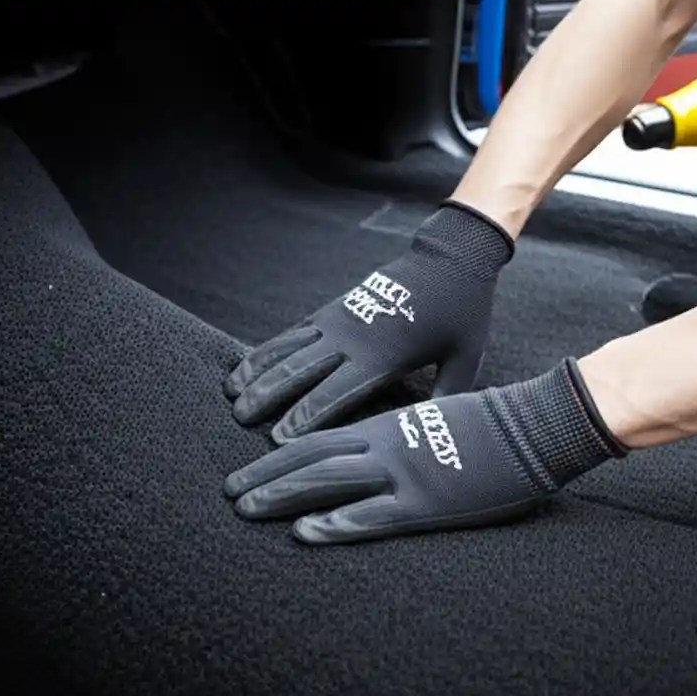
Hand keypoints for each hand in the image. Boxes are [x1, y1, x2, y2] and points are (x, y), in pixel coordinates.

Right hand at [224, 202, 512, 442]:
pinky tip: (245, 367)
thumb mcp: (464, 360)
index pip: (337, 393)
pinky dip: (267, 350)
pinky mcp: (333, 308)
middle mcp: (353, 337)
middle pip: (301, 371)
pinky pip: (292, 333)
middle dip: (269, 397)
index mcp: (384, 356)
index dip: (306, 417)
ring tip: (231, 395)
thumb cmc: (463, 314)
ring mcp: (339, 319)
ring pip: (288, 349)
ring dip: (258, 372)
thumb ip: (445, 400)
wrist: (451, 256)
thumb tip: (431, 439)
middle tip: (241, 420)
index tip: (279, 440)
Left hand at [224, 359, 625, 543]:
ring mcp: (401, 472)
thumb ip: (404, 430)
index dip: (278, 455)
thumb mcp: (436, 418)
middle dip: (265, 476)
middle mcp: (383, 444)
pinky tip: (306, 532)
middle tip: (229, 495)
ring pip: (327, 481)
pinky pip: (372, 515)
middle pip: (310, 457)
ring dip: (283, 495)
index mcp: (386, 424)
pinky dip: (336, 523)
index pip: (319, 437)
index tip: (248, 469)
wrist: (532, 425)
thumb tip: (377, 441)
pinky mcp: (424, 501)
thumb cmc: (490, 423)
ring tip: (246, 510)